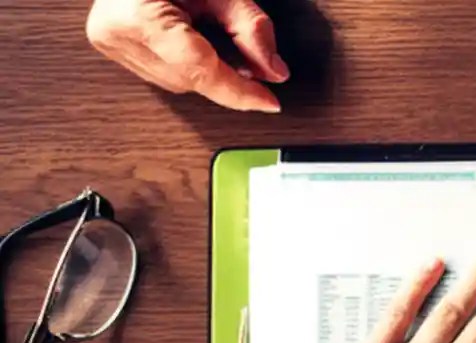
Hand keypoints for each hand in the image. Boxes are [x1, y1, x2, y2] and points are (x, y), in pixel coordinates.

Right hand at [86, 0, 288, 111]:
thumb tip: (274, 70)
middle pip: (190, 78)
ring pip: (178, 82)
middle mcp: (116, 34)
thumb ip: (249, 26)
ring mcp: (110, 43)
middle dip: (227, 76)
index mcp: (138, 16)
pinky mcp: (111, 47)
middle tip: (252, 60)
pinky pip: (162, 72)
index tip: (268, 102)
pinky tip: (192, 40)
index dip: (238, 91)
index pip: (199, 69)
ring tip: (208, 31)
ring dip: (206, 69)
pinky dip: (187, 64)